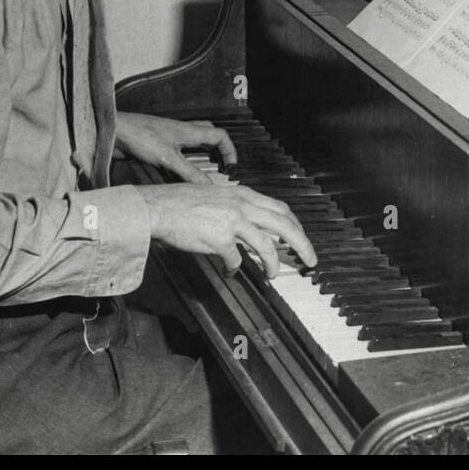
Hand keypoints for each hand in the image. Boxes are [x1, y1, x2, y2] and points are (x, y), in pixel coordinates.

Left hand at [113, 111, 236, 186]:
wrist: (112, 132)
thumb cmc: (138, 135)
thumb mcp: (168, 158)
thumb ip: (189, 173)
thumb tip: (208, 186)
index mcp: (189, 132)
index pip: (219, 136)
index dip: (229, 151)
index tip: (231, 167)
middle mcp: (180, 133)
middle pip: (208, 137)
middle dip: (217, 151)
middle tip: (220, 166)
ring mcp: (168, 139)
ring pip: (190, 146)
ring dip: (197, 160)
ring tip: (200, 176)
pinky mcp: (155, 147)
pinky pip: (173, 156)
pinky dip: (178, 167)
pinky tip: (173, 180)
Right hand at [141, 183, 316, 276]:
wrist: (158, 206)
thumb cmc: (181, 202)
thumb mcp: (217, 196)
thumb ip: (237, 207)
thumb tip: (252, 226)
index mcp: (244, 195)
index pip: (281, 209)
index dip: (296, 226)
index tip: (302, 238)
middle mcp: (243, 205)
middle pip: (285, 226)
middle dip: (302, 244)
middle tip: (310, 260)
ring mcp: (233, 222)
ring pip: (267, 246)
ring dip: (273, 264)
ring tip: (272, 274)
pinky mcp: (219, 239)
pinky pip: (236, 260)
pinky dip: (235, 269)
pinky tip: (230, 271)